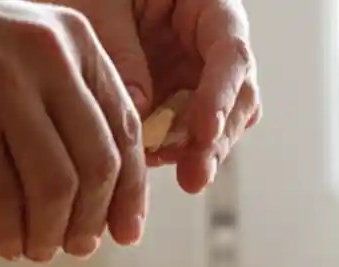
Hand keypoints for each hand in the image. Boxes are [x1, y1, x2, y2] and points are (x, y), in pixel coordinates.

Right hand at [0, 0, 147, 260]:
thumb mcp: (23, 68)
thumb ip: (68, 114)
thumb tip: (110, 200)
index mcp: (77, 40)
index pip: (127, 128)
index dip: (131, 192)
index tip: (126, 235)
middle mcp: (50, 52)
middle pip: (100, 161)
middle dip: (92, 218)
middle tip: (76, 249)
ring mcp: (6, 77)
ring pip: (58, 181)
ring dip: (51, 230)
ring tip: (37, 250)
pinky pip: (4, 189)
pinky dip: (10, 227)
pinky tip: (6, 244)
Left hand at [67, 0, 261, 192]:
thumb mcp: (102, 2)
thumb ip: (121, 49)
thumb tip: (141, 110)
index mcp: (209, 7)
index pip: (231, 53)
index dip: (222, 94)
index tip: (204, 131)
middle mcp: (212, 46)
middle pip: (237, 98)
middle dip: (217, 140)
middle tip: (196, 176)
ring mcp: (197, 77)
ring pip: (217, 124)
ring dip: (198, 154)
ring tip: (173, 177)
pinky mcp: (176, 103)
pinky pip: (183, 135)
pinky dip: (169, 152)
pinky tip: (148, 163)